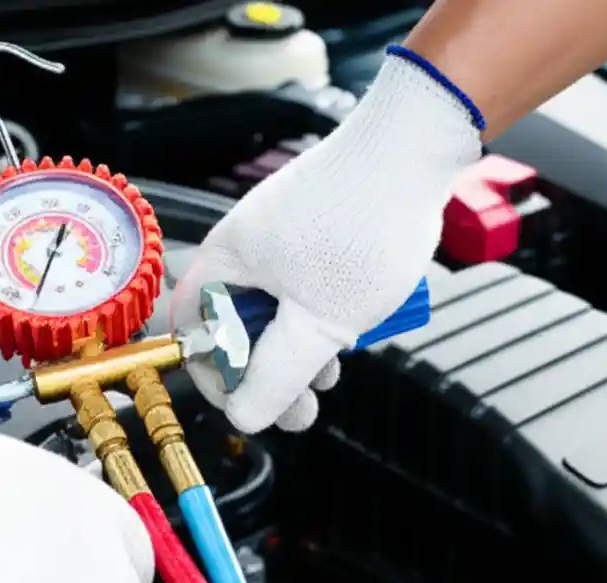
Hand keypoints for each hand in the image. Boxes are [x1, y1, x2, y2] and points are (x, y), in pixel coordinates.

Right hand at [174, 53, 481, 433]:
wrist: (415, 144)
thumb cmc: (364, 225)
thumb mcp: (319, 323)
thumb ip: (277, 376)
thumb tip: (246, 415)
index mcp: (226, 261)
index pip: (191, 331)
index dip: (213, 376)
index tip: (251, 403)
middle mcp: (245, 243)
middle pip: (236, 324)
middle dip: (269, 368)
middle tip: (305, 401)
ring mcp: (281, 230)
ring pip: (276, 306)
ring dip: (301, 345)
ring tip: (337, 364)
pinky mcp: (315, 223)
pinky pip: (303, 282)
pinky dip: (320, 311)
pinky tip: (355, 321)